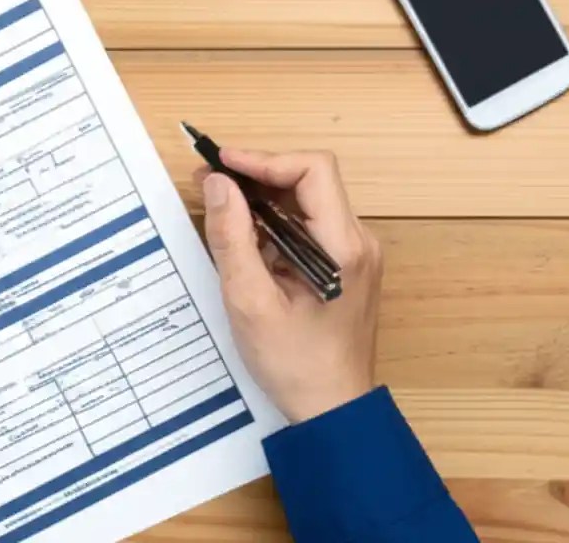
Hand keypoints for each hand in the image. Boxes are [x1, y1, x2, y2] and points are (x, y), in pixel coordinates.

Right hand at [200, 150, 381, 423]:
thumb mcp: (250, 302)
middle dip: (257, 175)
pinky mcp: (343, 265)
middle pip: (309, 181)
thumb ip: (232, 238)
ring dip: (263, 198)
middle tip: (211, 182)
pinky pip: (308, 225)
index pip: (312, 171)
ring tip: (220, 206)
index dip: (265, 159)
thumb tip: (218, 184)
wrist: (331, 409)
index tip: (223, 163)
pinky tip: (244, 237)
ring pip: (307, 201)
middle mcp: (357, 242)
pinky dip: (274, 222)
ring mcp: (353, 254)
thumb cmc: (295, 365)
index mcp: (344, 247)